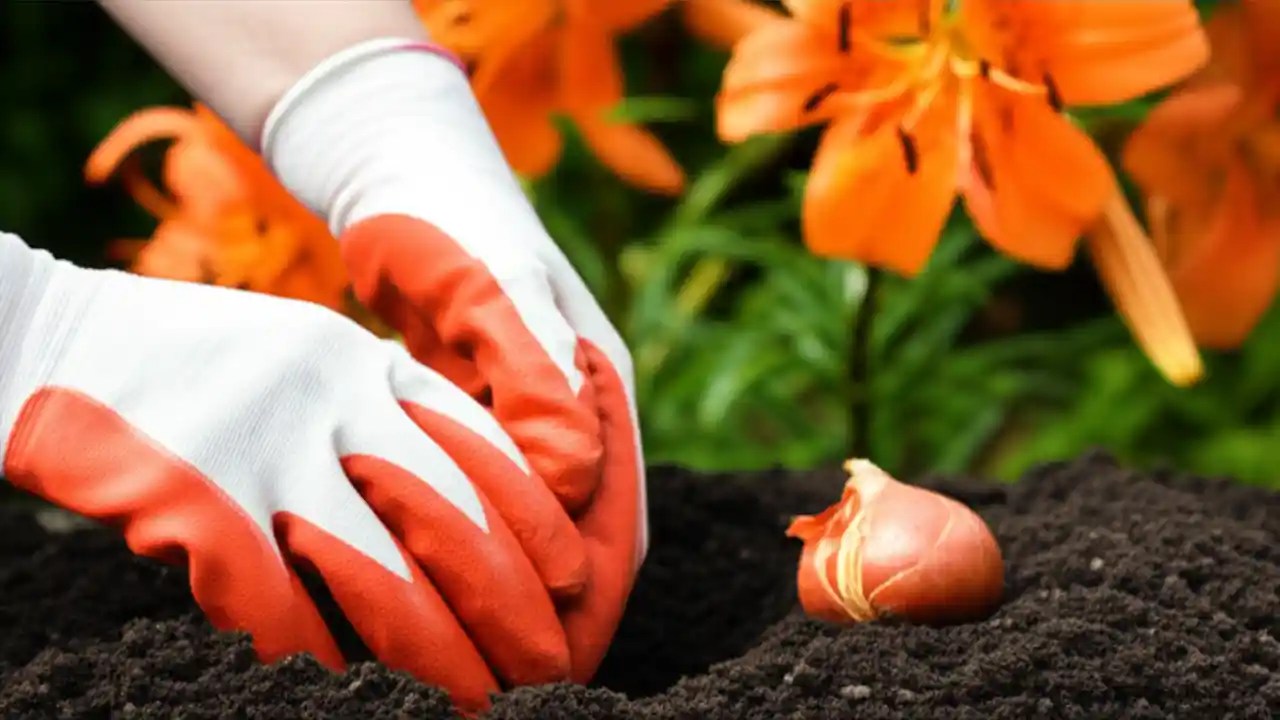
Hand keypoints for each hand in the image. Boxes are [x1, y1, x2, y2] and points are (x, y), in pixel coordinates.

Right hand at [0, 232, 586, 710]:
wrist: (51, 341)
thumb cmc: (186, 366)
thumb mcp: (302, 362)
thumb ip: (372, 415)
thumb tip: (445, 513)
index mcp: (363, 360)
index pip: (479, 444)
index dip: (536, 520)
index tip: (574, 577)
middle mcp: (331, 394)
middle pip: (451, 512)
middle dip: (509, 599)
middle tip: (549, 662)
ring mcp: (266, 440)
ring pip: (381, 567)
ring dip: (436, 649)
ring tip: (476, 701)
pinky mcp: (194, 490)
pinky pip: (276, 597)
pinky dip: (320, 656)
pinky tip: (351, 694)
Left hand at [259, 39, 650, 680]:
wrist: (409, 181)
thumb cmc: (453, 228)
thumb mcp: (495, 293)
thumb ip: (539, 381)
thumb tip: (575, 481)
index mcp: (601, 403)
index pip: (613, 531)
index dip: (586, 609)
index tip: (548, 674)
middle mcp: (579, 428)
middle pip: (581, 552)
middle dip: (547, 625)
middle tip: (486, 688)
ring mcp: (533, 433)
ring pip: (536, 542)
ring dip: (507, 600)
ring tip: (460, 662)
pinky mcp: (485, 434)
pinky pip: (489, 514)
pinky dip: (467, 559)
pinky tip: (425, 591)